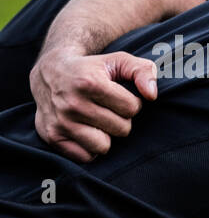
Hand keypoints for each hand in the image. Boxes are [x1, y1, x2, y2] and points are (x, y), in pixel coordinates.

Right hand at [30, 49, 157, 161]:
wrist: (49, 72)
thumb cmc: (91, 68)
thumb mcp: (118, 61)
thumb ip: (143, 70)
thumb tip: (151, 95)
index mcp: (89, 83)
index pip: (132, 108)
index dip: (130, 103)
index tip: (118, 96)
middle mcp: (72, 104)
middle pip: (122, 129)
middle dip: (119, 119)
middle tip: (106, 108)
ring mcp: (61, 122)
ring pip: (105, 146)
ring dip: (106, 135)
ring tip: (96, 120)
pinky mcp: (52, 137)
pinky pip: (86, 157)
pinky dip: (89, 148)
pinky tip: (84, 130)